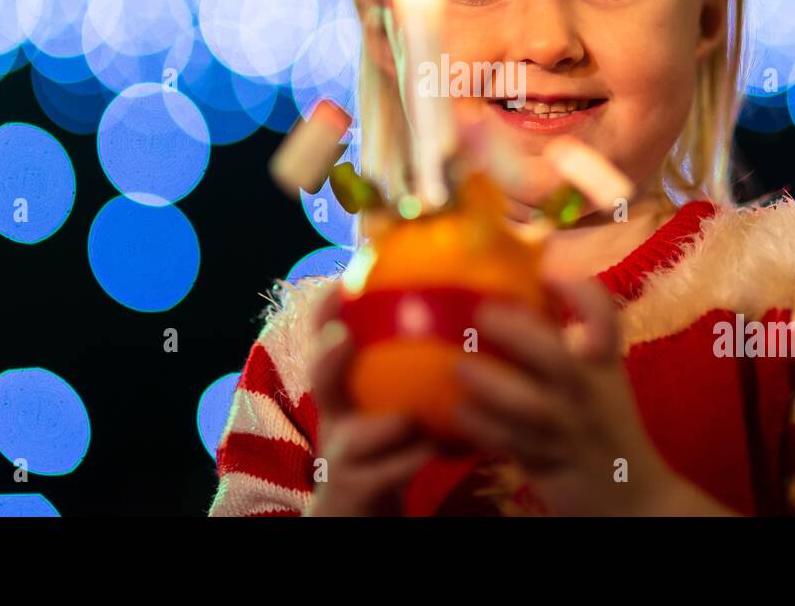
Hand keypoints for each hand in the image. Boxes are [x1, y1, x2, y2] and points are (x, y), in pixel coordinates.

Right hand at [303, 286, 437, 515]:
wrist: (366, 514)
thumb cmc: (393, 451)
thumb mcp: (399, 406)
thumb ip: (418, 371)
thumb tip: (473, 313)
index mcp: (345, 393)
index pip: (329, 344)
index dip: (326, 315)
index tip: (337, 281)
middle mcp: (335, 420)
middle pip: (321, 384)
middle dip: (328, 358)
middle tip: (343, 338)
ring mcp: (340, 458)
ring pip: (351, 436)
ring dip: (382, 425)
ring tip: (408, 417)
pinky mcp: (353, 492)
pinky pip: (381, 474)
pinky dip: (408, 460)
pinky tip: (437, 447)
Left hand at [454, 277, 730, 515]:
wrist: (630, 496)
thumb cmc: (600, 421)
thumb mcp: (594, 378)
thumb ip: (561, 337)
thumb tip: (516, 282)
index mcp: (603, 364)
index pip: (605, 318)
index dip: (579, 291)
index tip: (548, 270)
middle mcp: (589, 393)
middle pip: (558, 359)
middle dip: (516, 332)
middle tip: (482, 314)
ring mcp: (570, 431)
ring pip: (530, 407)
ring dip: (490, 383)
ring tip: (460, 366)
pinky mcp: (548, 464)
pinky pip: (509, 444)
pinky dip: (480, 427)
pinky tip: (459, 411)